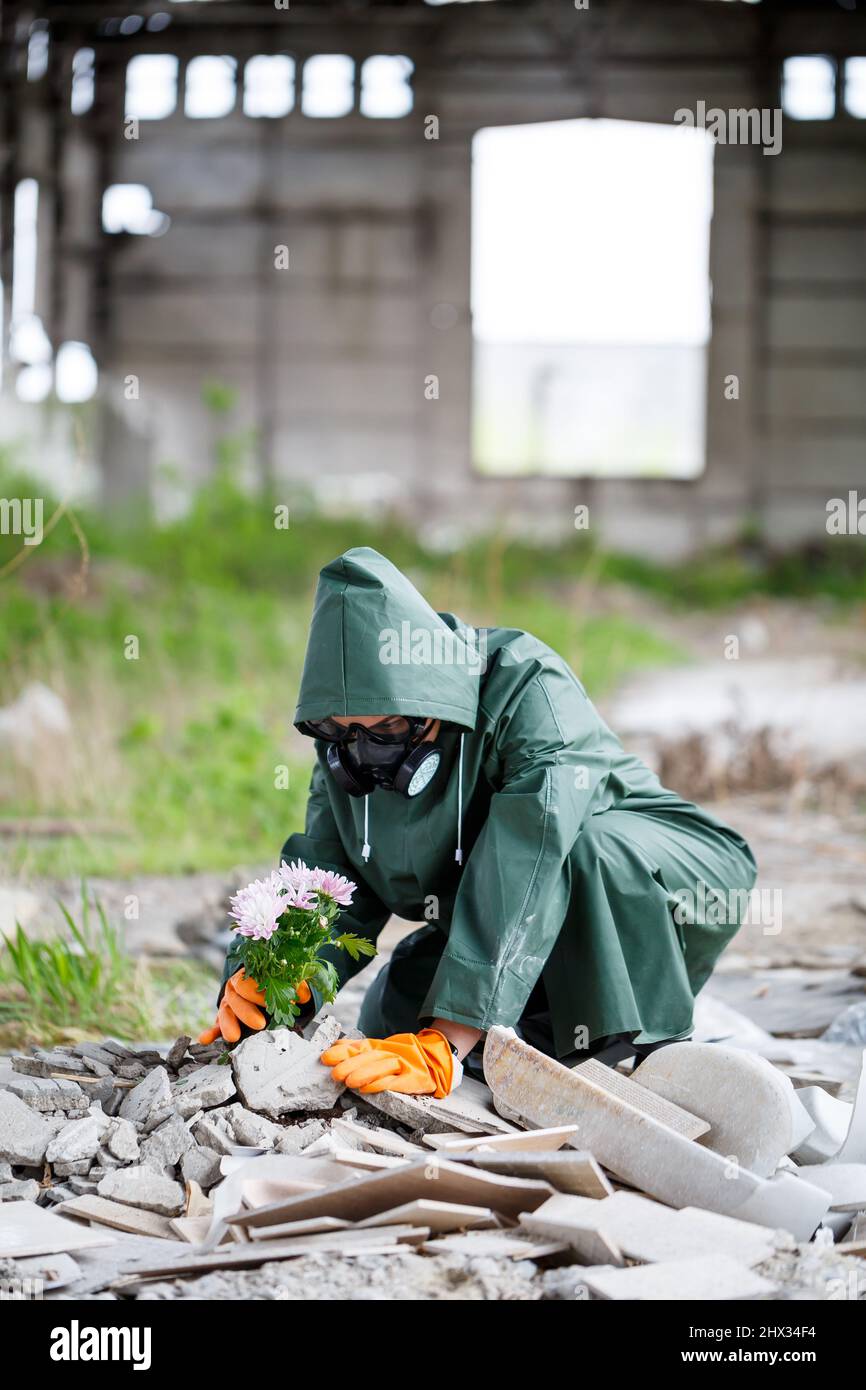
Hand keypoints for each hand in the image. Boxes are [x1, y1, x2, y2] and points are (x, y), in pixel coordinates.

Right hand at [198, 974, 311, 1044]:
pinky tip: (205, 1039)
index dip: (258, 992)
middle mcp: (235, 989)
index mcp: (248, 976)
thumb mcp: (287, 980)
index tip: (271, 1004)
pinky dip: (210, 1033)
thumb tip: (304, 996)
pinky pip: (214, 1026)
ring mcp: (228, 1005)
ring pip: (224, 1013)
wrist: (265, 988)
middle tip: (260, 1024)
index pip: (247, 982)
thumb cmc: (277, 983)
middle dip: (246, 1011)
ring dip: (227, 1025)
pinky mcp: (223, 1021)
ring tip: (234, 1038)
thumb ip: (296, 984)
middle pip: (235, 998)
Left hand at [320, 1028, 460, 1097]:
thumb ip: (359, 1049)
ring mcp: (404, 1066)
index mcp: (382, 1046)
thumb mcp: (382, 1051)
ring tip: (348, 1081)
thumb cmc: (405, 1059)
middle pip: (369, 1057)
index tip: (326, 1057)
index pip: (360, 1046)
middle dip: (350, 1064)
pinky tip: (369, 1089)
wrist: (437, 1060)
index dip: (343, 1051)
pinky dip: (382, 1085)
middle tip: (334, 1072)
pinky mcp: (414, 1079)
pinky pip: (396, 1082)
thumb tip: (335, 1045)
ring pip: (382, 1067)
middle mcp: (392, 1053)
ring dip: (364, 1074)